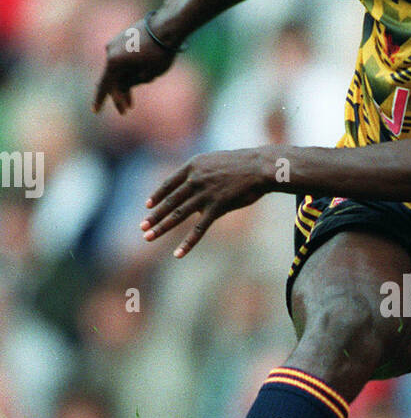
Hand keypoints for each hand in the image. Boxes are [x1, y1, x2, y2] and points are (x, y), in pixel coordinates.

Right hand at [93, 18, 177, 114]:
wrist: (168, 25)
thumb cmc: (160, 52)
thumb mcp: (149, 74)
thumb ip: (133, 82)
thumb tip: (125, 83)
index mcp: (113, 62)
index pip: (104, 86)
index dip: (100, 100)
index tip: (95, 111)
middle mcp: (110, 51)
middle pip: (112, 79)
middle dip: (119, 95)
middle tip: (127, 110)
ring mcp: (116, 43)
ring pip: (118, 69)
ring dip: (125, 84)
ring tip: (132, 101)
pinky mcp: (124, 38)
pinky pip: (122, 59)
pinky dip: (128, 71)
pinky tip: (139, 78)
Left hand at [141, 148, 275, 257]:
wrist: (260, 167)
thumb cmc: (242, 165)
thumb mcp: (216, 163)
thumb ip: (203, 178)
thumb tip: (196, 201)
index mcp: (193, 166)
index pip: (169, 183)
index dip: (157, 195)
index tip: (147, 205)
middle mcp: (195, 179)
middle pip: (170, 201)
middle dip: (154, 216)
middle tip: (142, 226)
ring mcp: (205, 194)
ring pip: (178, 215)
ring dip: (161, 228)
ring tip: (148, 237)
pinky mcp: (217, 207)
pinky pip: (199, 228)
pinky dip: (188, 243)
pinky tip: (178, 254)